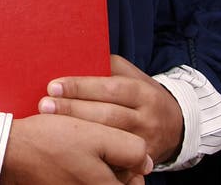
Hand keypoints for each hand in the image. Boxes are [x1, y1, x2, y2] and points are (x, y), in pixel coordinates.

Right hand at [0, 113, 152, 184]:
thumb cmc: (52, 141)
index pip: (137, 181)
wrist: (11, 151)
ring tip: (81, 143)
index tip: (110, 141)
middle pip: (122, 182)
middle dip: (116, 162)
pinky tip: (70, 151)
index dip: (130, 159)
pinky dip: (84, 167)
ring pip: (103, 179)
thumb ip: (129, 149)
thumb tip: (147, 161)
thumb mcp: (96, 136)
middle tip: (94, 141)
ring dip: (99, 162)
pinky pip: (85, 180)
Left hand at [38, 54, 183, 164]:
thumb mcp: (132, 76)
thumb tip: (76, 58)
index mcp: (143, 91)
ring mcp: (145, 143)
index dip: (81, 87)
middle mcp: (146, 118)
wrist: (176, 126)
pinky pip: (116, 158)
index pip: (110, 88)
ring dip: (79, 130)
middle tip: (44, 104)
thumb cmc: (143, 94)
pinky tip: (73, 146)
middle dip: (73, 110)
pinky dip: (94, 152)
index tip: (53, 86)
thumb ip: (108, 67)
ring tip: (51, 123)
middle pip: (107, 115)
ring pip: (110, 137)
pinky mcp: (142, 162)